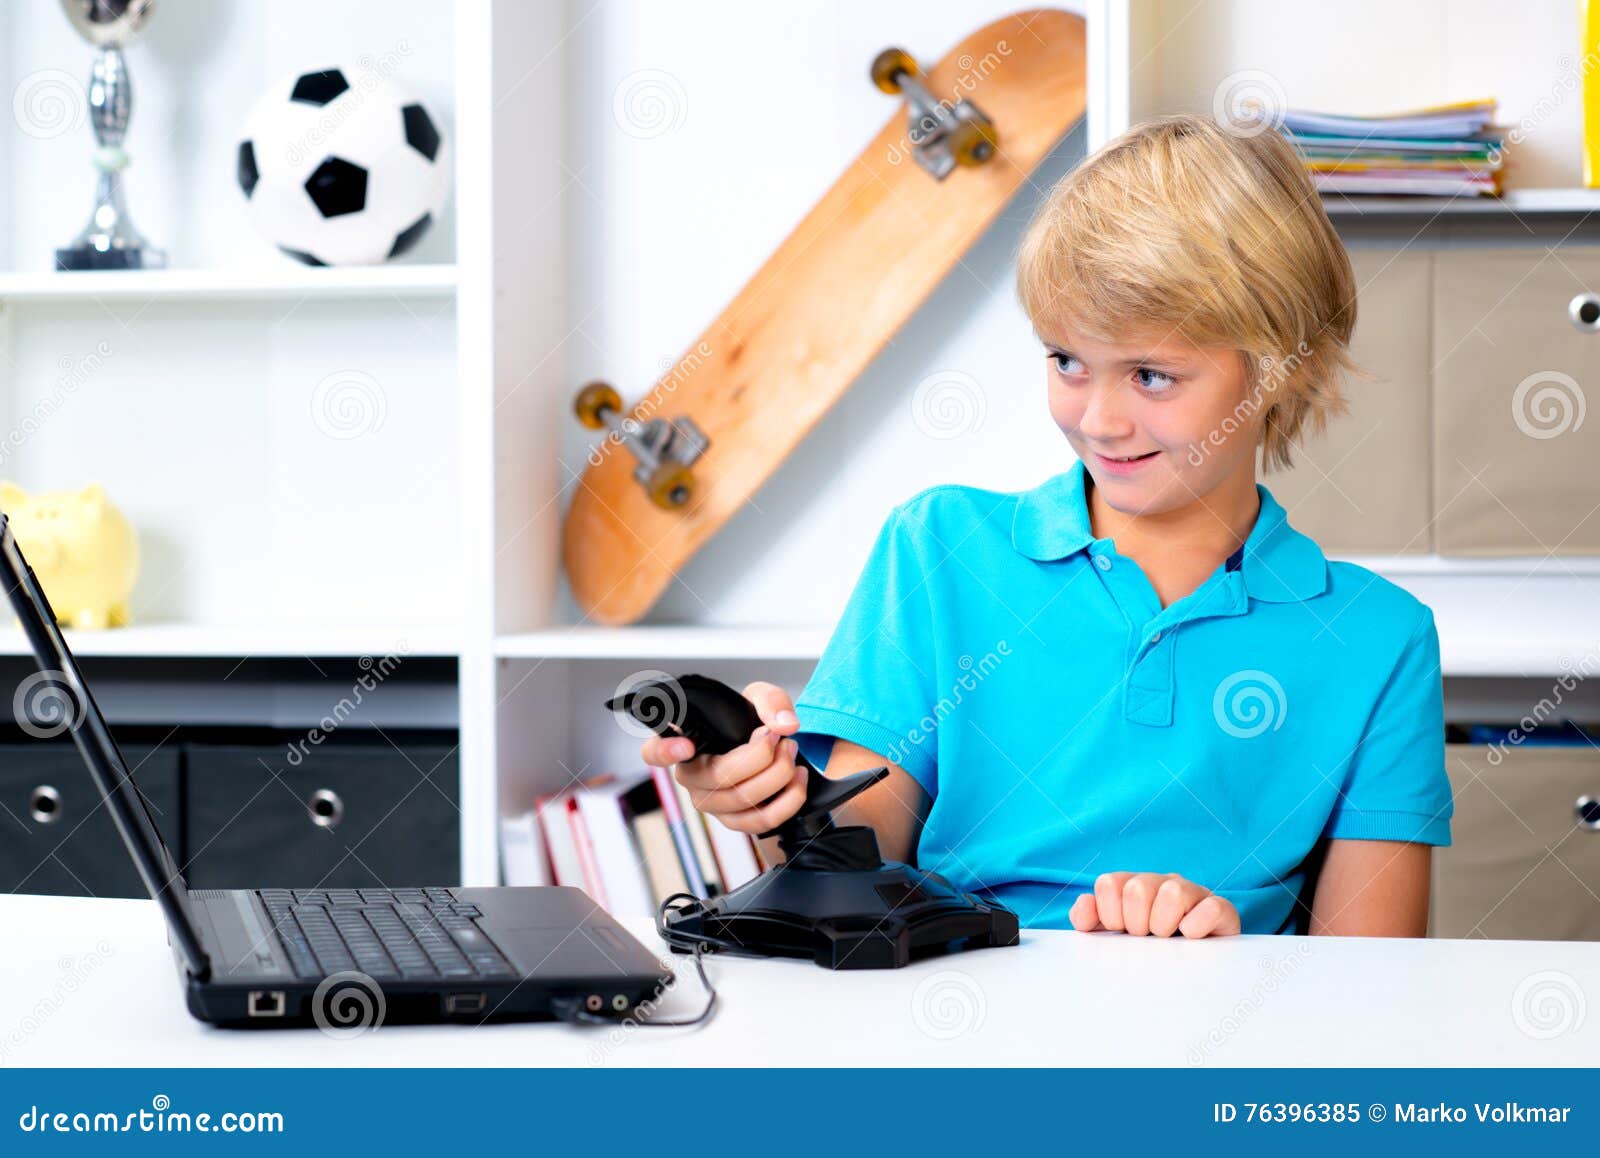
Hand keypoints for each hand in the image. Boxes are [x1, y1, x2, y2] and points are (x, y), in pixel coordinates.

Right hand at [637, 680, 806, 833]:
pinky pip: (762, 820)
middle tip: (779, 738)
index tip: (686, 745)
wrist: (773, 750)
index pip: (654, 752)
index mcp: (684, 744)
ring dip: (778, 775)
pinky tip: (798, 778)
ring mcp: (711, 803)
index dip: (665, 751)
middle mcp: (691, 777)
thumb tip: (783, 725)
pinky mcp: (735, 821)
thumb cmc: (752, 723)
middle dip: (760, 756)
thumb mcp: (760, 698)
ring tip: (791, 752)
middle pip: (719, 777)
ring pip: (743, 799)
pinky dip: (789, 799)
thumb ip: (771, 702)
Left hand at [1068, 872, 1239, 937]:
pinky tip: (1192, 938)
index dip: (1109, 914)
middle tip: (1147, 938)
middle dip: (1137, 924)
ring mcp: (1193, 892)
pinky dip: (1197, 926)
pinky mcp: (1220, 909)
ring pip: (1172, 893)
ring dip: (1164, 926)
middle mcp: (1162, 882)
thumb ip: (1090, 920)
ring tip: (1168, 939)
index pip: (1108, 883)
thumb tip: (1084, 904)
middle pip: (1137, 889)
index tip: (1120, 931)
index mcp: (1133, 884)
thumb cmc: (1148, 950)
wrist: (1193, 969)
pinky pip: (1210, 907)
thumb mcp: (1114, 936)